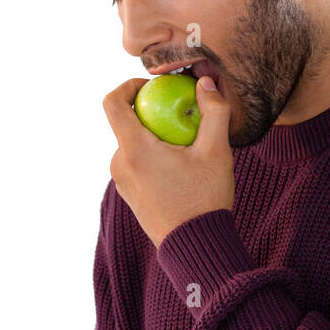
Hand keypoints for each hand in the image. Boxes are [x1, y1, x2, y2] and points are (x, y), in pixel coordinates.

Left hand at [103, 76, 234, 247]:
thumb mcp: (217, 152)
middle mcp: (119, 164)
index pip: (113, 103)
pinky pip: (136, 164)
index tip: (151, 86)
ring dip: (155, 137)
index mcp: (134, 150)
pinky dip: (153, 156)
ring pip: (133, 145)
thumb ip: (214, 112)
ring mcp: (121, 181)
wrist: (195, 247)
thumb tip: (204, 83)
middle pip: (126, 124)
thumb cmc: (205, 199)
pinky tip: (180, 167)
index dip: (128, 85)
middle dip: (152, 114)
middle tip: (183, 116)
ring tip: (187, 147)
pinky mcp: (128, 193)